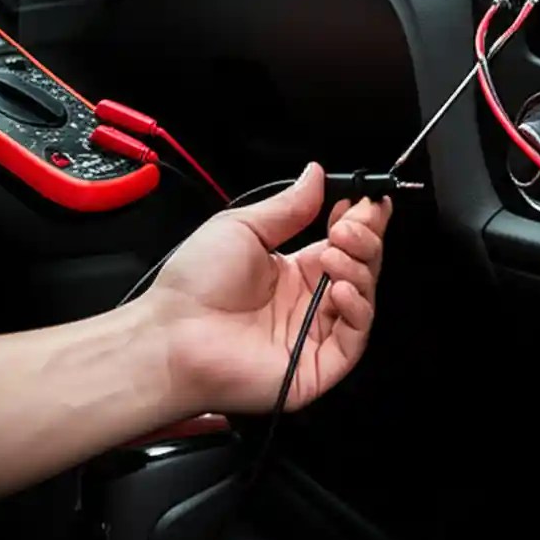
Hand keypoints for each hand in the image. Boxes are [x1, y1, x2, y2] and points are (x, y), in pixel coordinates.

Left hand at [138, 163, 391, 414]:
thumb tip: (314, 174)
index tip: (367, 201)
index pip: (344, 245)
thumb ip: (287, 206)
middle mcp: (308, 302)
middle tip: (351, 223)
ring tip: (335, 250)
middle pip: (360, 268)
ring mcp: (314, 334)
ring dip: (360, 268)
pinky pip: (355, 338)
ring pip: (363, 299)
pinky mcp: (317, 365)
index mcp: (293, 271)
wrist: (172, 334)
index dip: (361, 222)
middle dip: (365, 238)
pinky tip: (340, 288)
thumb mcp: (243, 228)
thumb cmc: (194, 285)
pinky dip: (358, 309)